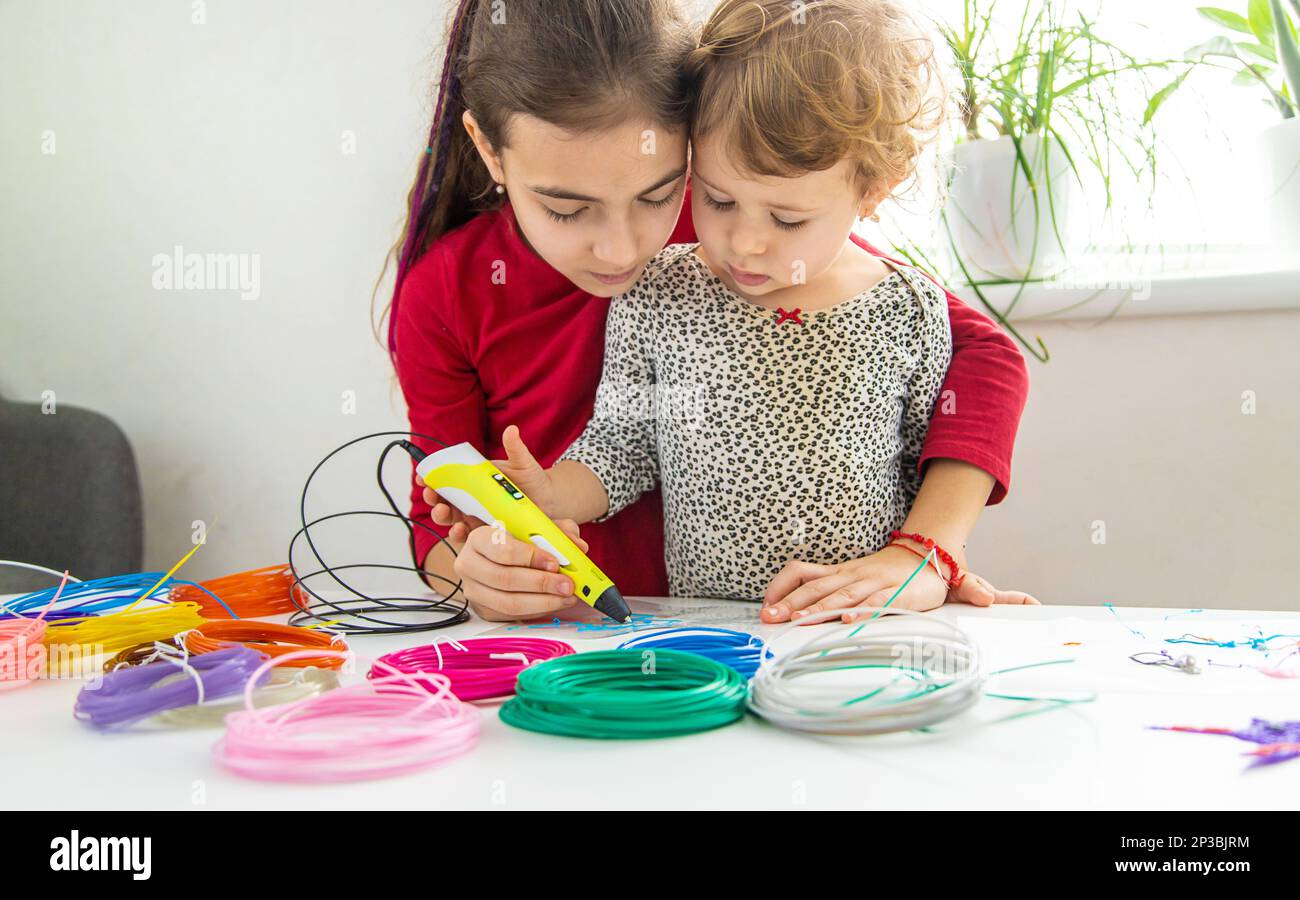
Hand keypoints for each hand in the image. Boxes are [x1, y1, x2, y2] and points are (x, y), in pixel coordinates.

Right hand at [416, 424, 560, 537]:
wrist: (550, 503)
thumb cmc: (533, 480)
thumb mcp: (524, 463)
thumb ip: (516, 449)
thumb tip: (512, 429)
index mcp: (474, 479)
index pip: (447, 477)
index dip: (431, 477)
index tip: (423, 477)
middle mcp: (471, 498)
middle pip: (444, 499)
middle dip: (433, 497)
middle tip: (431, 495)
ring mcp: (476, 515)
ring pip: (451, 518)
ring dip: (442, 516)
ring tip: (442, 512)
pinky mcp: (485, 533)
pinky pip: (468, 536)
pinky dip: (459, 534)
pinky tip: (459, 531)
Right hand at [451, 519, 590, 621]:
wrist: (504, 556)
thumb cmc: (519, 539)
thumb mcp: (538, 528)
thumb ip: (558, 532)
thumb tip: (578, 546)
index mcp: (478, 538)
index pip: (502, 550)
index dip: (531, 558)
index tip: (555, 562)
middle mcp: (468, 564)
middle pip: (505, 579)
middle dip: (541, 583)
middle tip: (567, 584)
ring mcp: (473, 590)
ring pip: (508, 602)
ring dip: (543, 602)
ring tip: (567, 596)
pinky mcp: (483, 609)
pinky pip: (512, 615)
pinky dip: (537, 611)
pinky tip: (555, 603)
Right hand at [760, 544, 1039, 623]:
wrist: (924, 548)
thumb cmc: (937, 575)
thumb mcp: (962, 583)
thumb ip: (976, 590)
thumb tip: (999, 597)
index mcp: (896, 585)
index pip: (876, 598)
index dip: (862, 609)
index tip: (849, 621)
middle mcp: (867, 577)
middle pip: (837, 594)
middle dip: (812, 609)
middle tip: (789, 625)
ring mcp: (849, 573)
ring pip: (816, 586)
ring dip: (792, 602)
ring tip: (769, 618)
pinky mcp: (837, 572)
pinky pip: (804, 574)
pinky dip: (785, 586)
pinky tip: (768, 603)